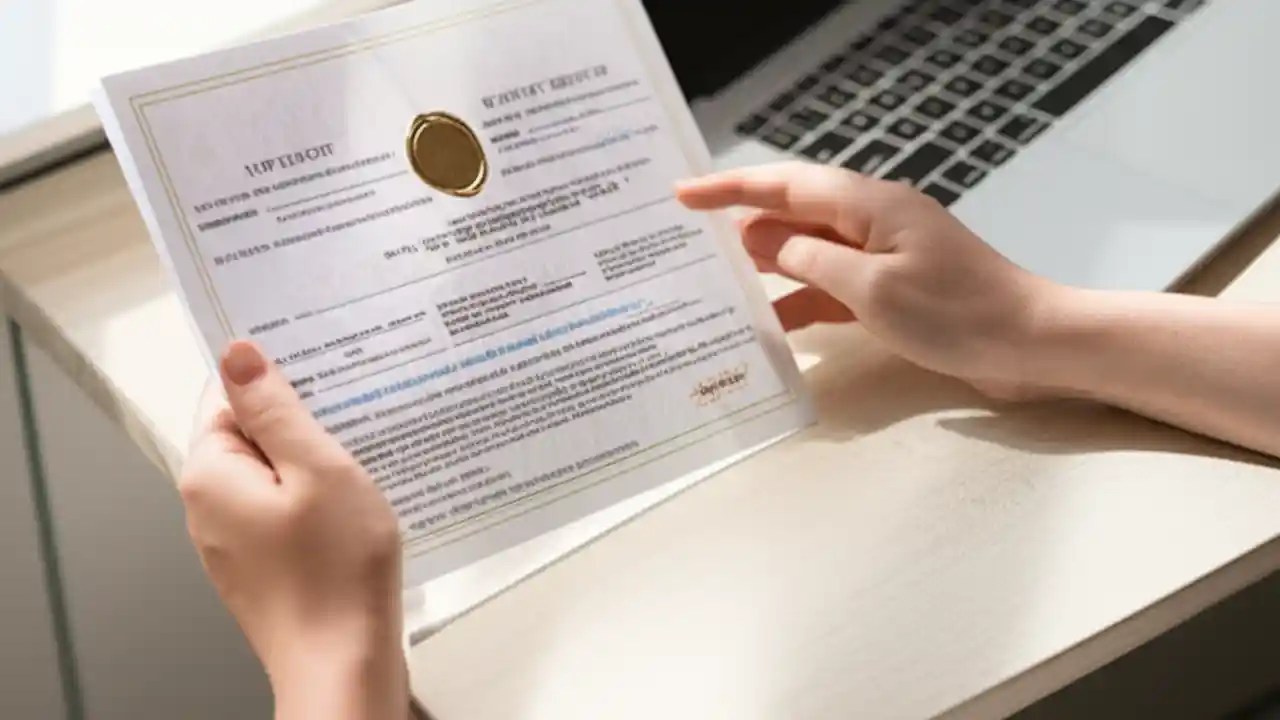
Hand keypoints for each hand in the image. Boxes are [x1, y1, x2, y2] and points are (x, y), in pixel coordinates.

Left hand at [181, 340, 407, 719]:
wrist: (345, 666)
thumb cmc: (336, 571)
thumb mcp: (318, 469)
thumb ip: (275, 409)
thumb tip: (238, 354)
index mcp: (210, 475)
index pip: (229, 397)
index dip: (278, 377)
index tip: (326, 367)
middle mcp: (210, 507)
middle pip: (252, 435)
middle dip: (305, 419)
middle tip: (360, 409)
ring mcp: (235, 541)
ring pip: (275, 474)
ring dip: (318, 461)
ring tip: (371, 453)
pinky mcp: (265, 565)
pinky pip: (287, 511)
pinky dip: (320, 499)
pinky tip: (361, 502)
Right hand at [676, 162, 1065, 398]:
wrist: (1032, 345)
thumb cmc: (957, 314)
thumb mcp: (872, 289)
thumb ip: (811, 262)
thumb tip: (762, 241)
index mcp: (870, 206)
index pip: (786, 186)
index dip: (731, 188)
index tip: (682, 194)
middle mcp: (874, 222)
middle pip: (795, 212)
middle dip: (742, 220)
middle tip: (688, 237)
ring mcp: (885, 257)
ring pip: (811, 252)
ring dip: (768, 264)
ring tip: (717, 278)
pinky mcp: (894, 292)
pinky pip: (833, 286)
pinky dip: (801, 300)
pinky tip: (769, 323)